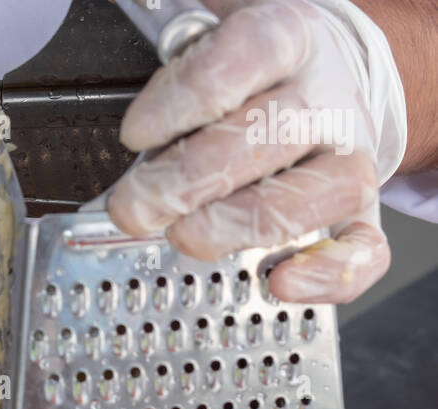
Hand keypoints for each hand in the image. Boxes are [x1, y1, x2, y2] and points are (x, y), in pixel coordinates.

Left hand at [107, 0, 405, 302]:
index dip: (183, 99)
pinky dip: (327, 276)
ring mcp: (349, 159)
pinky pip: (365, 249)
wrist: (338, 82)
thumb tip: (135, 89)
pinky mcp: (359, 214)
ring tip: (180, 235)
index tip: (135, 135)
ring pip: (303, 200)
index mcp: (292, 39)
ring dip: (231, 227)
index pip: (244, 56)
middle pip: (264, 136)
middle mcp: (327, 98)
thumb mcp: (221, 36)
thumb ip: (183, 58)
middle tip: (133, 207)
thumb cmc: (261, 73)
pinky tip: (280, 282)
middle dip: (183, 182)